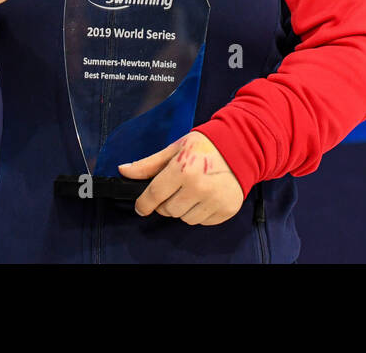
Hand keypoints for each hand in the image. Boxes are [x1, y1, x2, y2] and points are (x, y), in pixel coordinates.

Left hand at [118, 132, 243, 224]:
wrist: (241, 147)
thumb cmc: (206, 145)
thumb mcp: (176, 148)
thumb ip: (149, 164)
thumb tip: (124, 171)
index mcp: (183, 169)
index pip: (154, 195)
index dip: (143, 203)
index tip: (141, 206)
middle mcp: (199, 187)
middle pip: (168, 210)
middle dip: (165, 202)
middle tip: (174, 188)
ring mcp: (214, 200)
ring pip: (184, 218)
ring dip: (182, 208)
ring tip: (191, 191)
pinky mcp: (226, 210)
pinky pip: (201, 221)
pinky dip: (198, 212)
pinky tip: (204, 196)